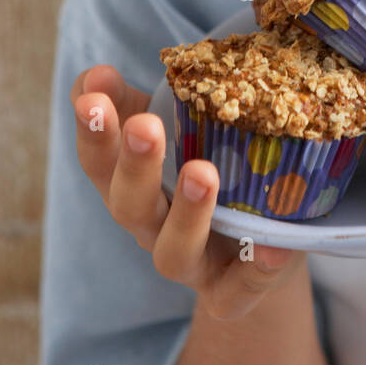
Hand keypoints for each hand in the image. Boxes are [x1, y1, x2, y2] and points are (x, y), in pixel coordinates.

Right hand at [71, 65, 304, 318]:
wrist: (256, 250)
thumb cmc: (203, 169)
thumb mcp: (166, 129)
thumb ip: (128, 99)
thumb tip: (97, 74)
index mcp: (130, 187)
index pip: (100, 162)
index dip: (93, 133)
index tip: (92, 98)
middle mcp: (152, 228)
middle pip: (130, 206)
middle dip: (135, 166)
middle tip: (144, 126)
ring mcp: (193, 263)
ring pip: (175, 251)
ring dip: (187, 213)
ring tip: (203, 172)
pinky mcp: (232, 291)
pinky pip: (241, 287)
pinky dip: (256, 269)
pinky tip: (273, 247)